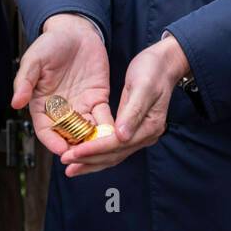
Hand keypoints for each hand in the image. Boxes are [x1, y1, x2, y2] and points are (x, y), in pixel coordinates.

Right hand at [12, 13, 111, 157]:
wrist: (74, 31)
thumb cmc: (50, 44)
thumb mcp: (33, 60)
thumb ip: (25, 81)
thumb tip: (16, 102)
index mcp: (42, 105)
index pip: (46, 131)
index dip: (53, 143)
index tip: (63, 152)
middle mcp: (62, 110)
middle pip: (68, 136)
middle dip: (77, 148)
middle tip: (86, 157)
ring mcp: (81, 105)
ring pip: (87, 130)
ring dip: (94, 141)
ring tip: (102, 149)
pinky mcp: (98, 98)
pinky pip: (103, 116)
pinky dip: (108, 126)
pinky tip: (115, 133)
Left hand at [59, 35, 188, 176]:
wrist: (165, 63)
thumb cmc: (153, 70)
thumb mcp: (143, 86)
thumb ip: (133, 112)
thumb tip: (122, 136)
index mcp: (149, 127)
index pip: (116, 144)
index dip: (94, 150)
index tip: (73, 153)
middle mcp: (145, 135)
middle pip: (114, 155)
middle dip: (88, 160)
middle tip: (66, 162)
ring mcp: (139, 134)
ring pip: (113, 155)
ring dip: (91, 161)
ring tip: (70, 167)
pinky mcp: (131, 129)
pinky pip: (112, 146)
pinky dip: (97, 151)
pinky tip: (83, 153)